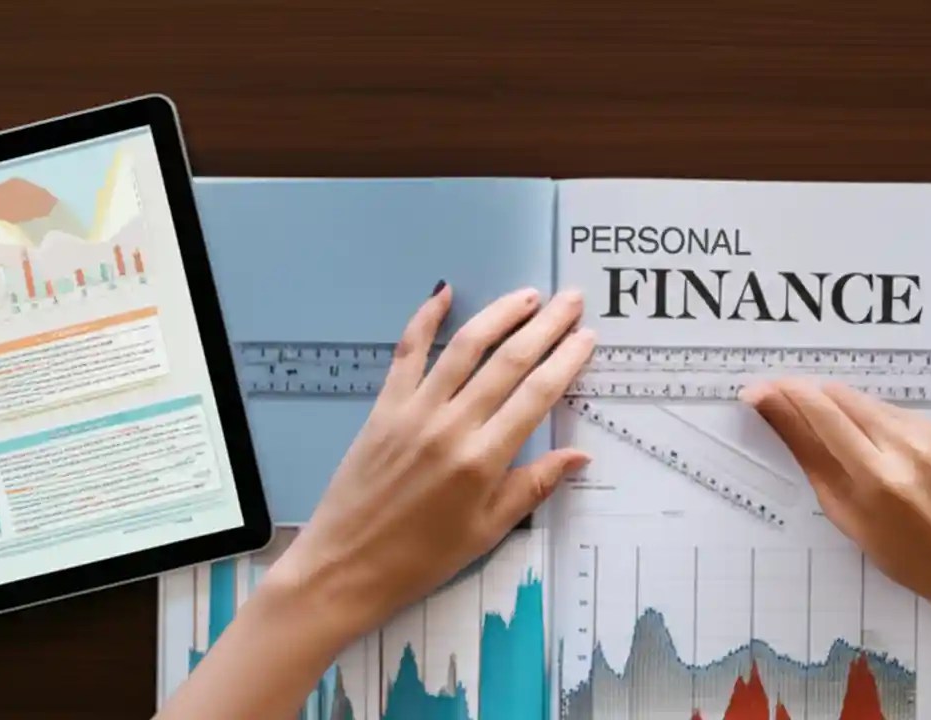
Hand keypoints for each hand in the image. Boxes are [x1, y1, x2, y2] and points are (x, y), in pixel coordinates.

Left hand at [264, 283, 594, 647]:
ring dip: (500, 314)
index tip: (586, 338)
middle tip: (571, 300)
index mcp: (483, 461)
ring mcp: (414, 411)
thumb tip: (580, 455)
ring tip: (528, 295)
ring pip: (464, 347)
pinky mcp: (383, 407)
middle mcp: (451, 426)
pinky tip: (444, 293)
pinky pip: (407, 353)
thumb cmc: (421, 558)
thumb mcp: (487, 532)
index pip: (536, 396)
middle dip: (545, 326)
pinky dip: (424, 318)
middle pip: (508, 362)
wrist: (345, 567)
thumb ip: (533, 486)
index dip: (565, 362)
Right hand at [741, 379, 930, 618]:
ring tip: (804, 412)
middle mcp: (900, 444)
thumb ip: (816, 466)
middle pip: (837, 396)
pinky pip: (885, 408)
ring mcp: (923, 431)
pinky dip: (859, 412)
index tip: (753, 391)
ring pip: (860, 398)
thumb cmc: (912, 559)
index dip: (782, 397)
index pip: (819, 416)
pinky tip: (850, 429)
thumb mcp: (852, 521)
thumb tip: (782, 423)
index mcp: (875, 477)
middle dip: (799, 391)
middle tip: (769, 395)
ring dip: (827, 400)